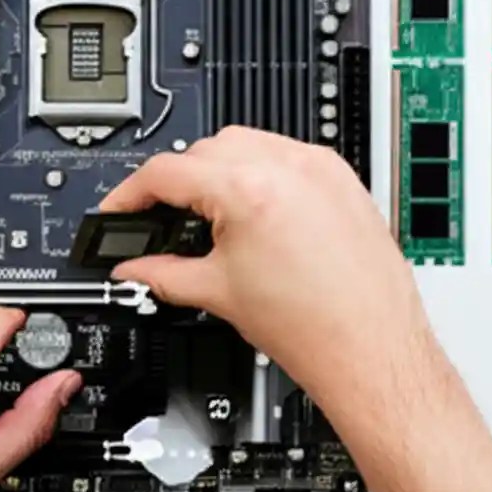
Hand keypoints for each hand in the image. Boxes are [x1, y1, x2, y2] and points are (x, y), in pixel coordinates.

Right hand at [102, 126, 412, 393]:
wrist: (371, 349)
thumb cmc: (315, 328)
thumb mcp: (219, 294)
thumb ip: (162, 274)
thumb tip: (133, 268)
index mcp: (249, 190)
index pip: (166, 172)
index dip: (130, 194)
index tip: (120, 209)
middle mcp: (287, 167)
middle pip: (204, 149)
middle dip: (177, 182)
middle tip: (163, 221)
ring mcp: (319, 168)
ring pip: (246, 143)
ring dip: (218, 170)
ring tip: (212, 220)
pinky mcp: (341, 178)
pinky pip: (286, 155)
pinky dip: (261, 173)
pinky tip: (255, 213)